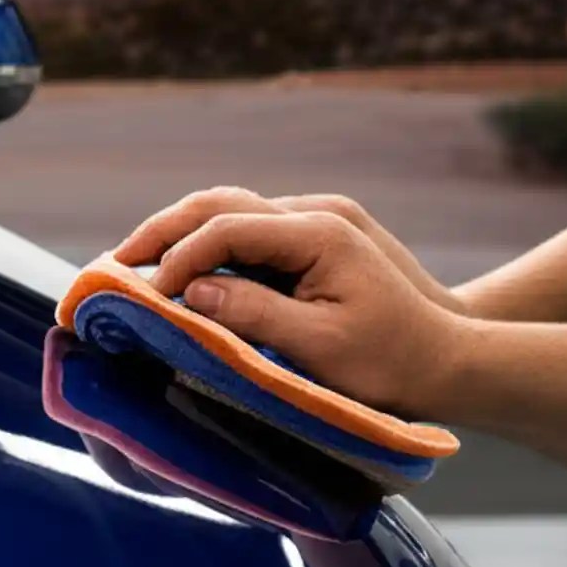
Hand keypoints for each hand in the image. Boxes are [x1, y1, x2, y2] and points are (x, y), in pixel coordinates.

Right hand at [116, 205, 466, 415]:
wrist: (452, 357)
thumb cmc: (392, 362)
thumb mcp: (319, 348)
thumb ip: (252, 314)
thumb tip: (187, 294)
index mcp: (319, 233)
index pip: (227, 228)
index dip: (178, 258)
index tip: (145, 294)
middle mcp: (315, 213)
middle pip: (220, 203)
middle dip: (163, 230)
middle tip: (114, 261)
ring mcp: (316, 220)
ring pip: (231, 210)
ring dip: (181, 233)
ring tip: (137, 262)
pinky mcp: (315, 238)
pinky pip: (249, 231)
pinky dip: (209, 246)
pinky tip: (183, 270)